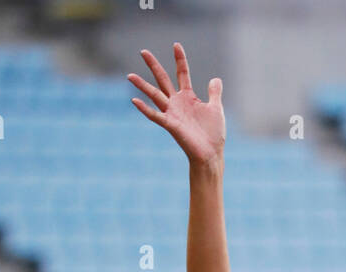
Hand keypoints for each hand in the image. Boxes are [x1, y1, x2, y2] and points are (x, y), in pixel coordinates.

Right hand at [127, 43, 224, 164]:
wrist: (211, 154)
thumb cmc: (213, 135)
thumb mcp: (216, 108)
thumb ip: (214, 93)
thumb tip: (215, 78)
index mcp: (188, 97)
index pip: (182, 73)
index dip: (180, 59)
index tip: (176, 45)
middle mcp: (177, 103)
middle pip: (163, 79)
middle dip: (154, 65)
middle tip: (143, 51)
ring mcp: (172, 113)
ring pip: (154, 95)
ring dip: (142, 86)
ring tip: (129, 75)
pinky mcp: (171, 125)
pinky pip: (155, 116)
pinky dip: (145, 109)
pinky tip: (134, 101)